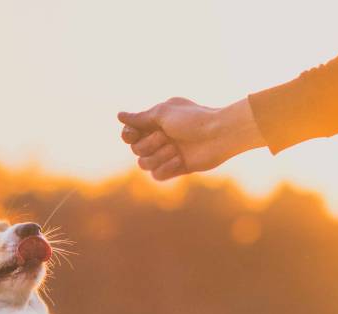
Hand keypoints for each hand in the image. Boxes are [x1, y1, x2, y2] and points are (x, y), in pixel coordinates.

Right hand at [118, 97, 264, 181]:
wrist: (218, 134)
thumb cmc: (193, 119)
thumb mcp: (163, 113)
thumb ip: (140, 118)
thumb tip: (119, 116)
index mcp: (155, 123)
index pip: (130, 133)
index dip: (128, 135)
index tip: (133, 133)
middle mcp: (159, 139)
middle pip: (135, 150)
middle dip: (149, 144)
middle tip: (166, 136)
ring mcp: (167, 154)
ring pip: (144, 164)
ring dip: (159, 156)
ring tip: (176, 150)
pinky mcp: (176, 168)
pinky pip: (157, 175)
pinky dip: (166, 168)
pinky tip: (180, 161)